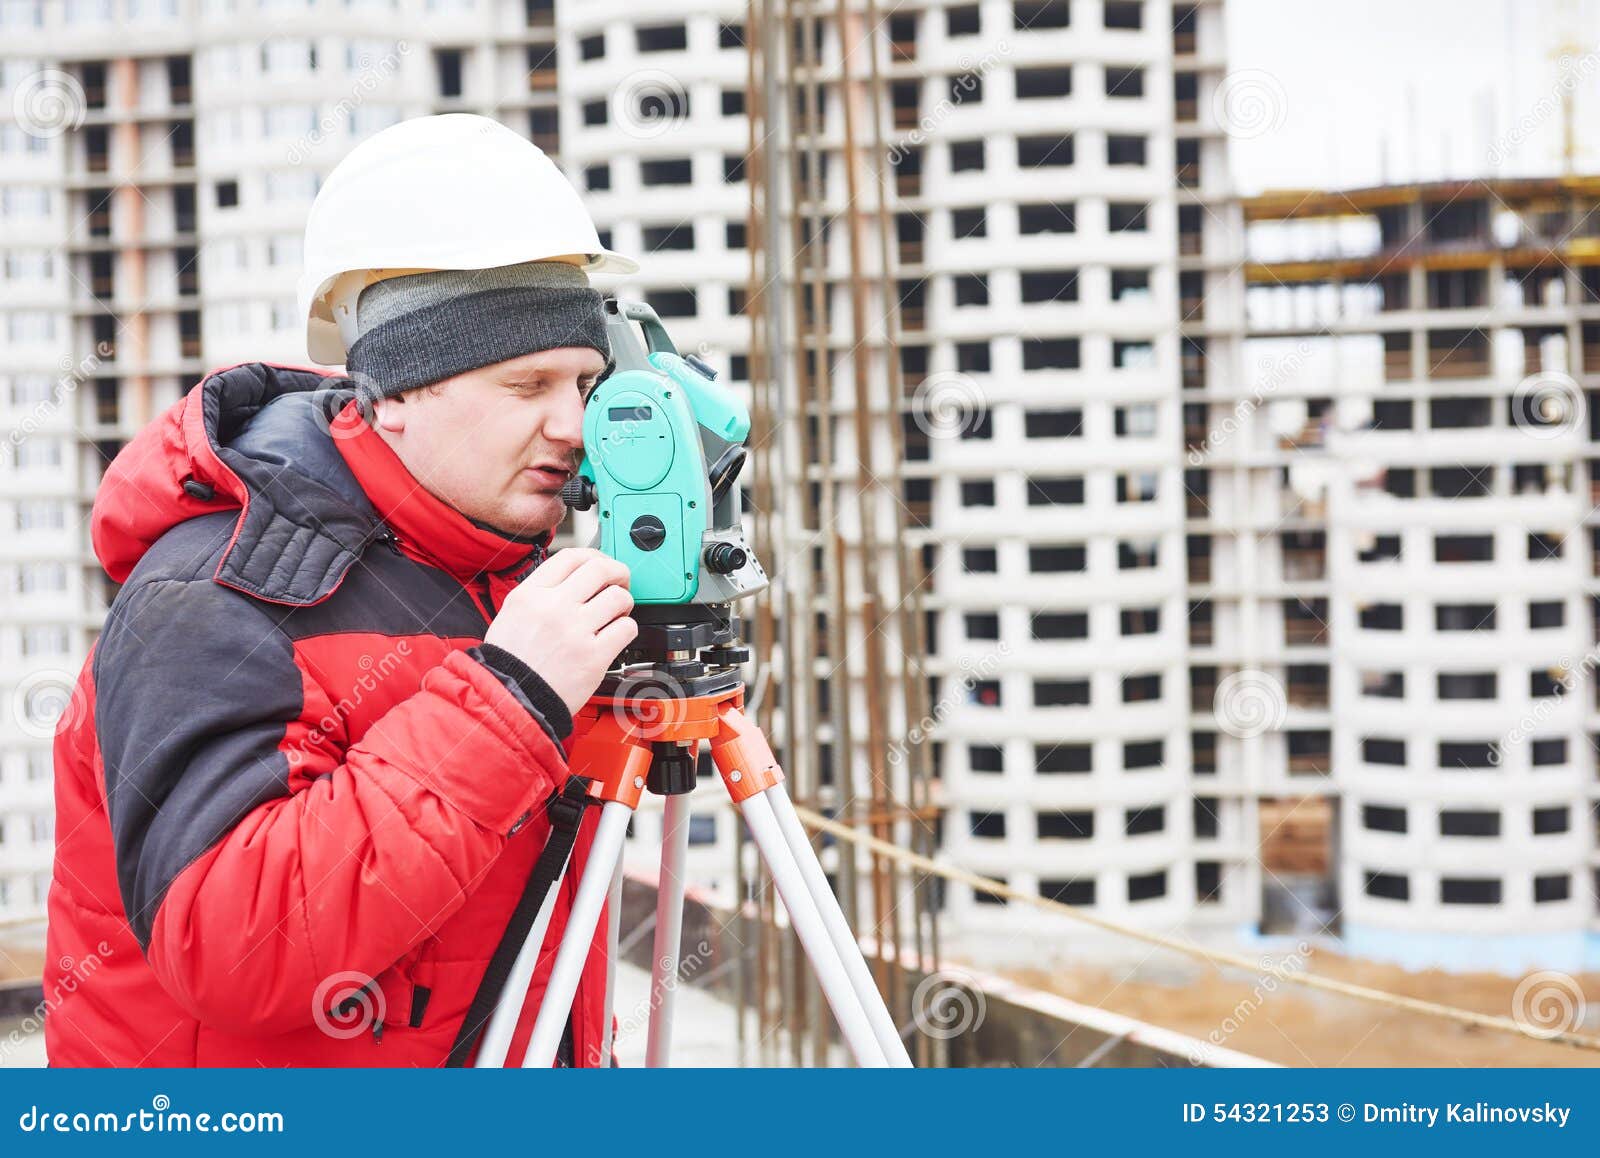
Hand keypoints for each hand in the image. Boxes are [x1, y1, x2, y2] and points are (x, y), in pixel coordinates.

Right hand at [483, 548, 637, 713]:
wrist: (512, 699)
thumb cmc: (511, 662)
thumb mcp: (512, 614)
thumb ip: (541, 593)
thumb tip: (574, 578)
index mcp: (531, 594)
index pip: (572, 557)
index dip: (594, 556)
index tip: (601, 564)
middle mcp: (554, 607)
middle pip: (600, 569)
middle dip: (618, 572)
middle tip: (620, 582)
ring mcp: (575, 631)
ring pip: (618, 597)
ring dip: (623, 603)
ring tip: (616, 613)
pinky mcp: (594, 657)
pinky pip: (626, 628)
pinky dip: (626, 629)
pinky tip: (615, 635)